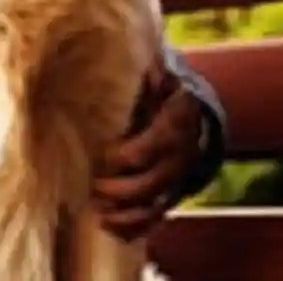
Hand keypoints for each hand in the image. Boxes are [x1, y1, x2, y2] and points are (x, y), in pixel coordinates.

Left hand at [91, 64, 204, 241]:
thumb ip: (145, 68)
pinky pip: (155, 217)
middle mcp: (183, 154)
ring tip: (97, 212)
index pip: (156, 145)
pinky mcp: (170, 193)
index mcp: (178, 121)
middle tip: (93, 185)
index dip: (128, 155)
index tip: (103, 154)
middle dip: (121, 189)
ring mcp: (178, 177)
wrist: (189, 107)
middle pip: (154, 182)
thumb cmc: (159, 84)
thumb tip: (132, 54)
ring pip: (156, 205)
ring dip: (126, 214)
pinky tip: (108, 226)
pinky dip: (133, 227)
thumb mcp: (156, 70)